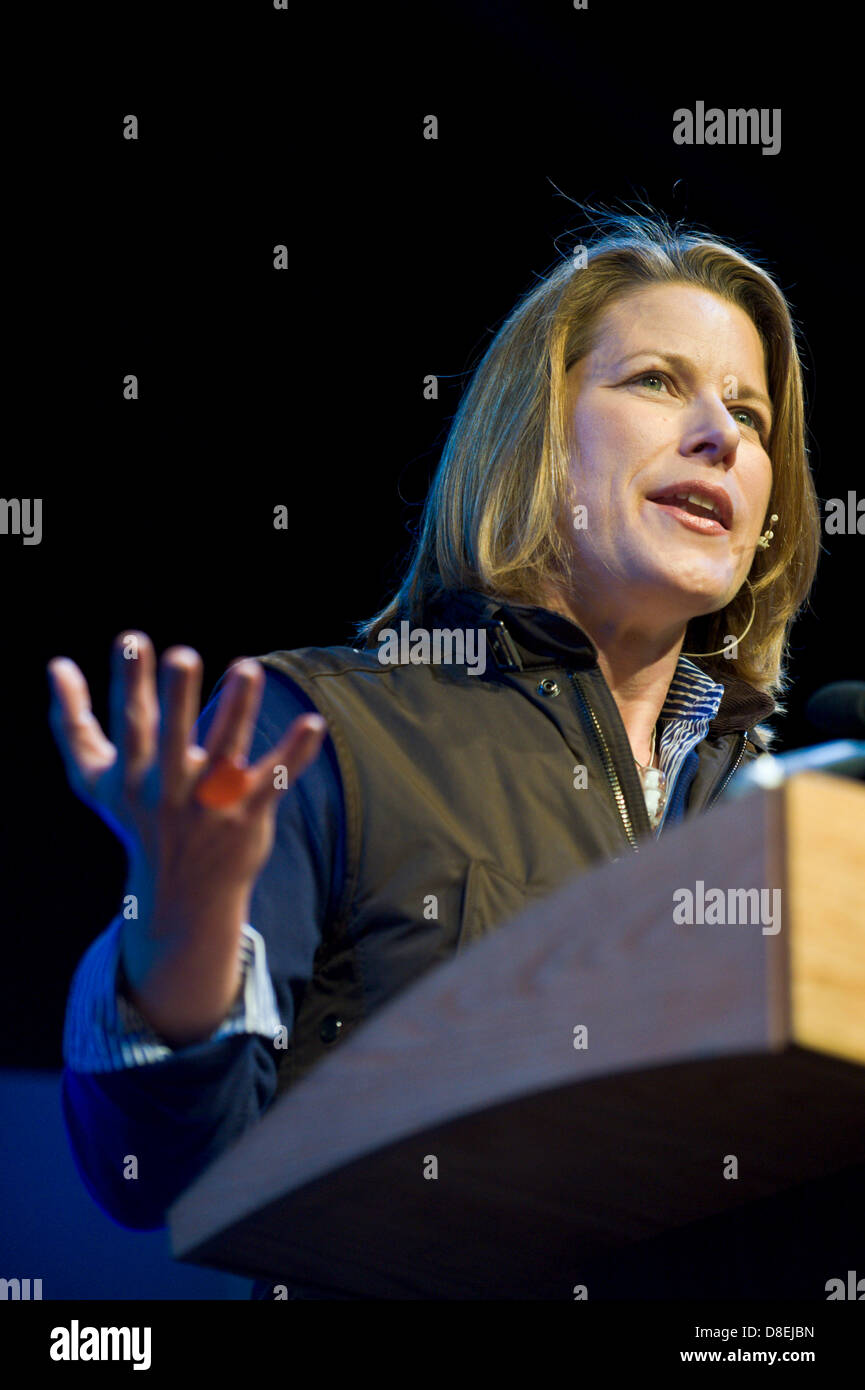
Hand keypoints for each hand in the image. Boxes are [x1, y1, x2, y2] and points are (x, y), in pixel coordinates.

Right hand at [48, 631, 326, 1042]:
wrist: (180, 898)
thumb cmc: (137, 821)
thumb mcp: (95, 780)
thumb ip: (73, 723)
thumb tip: (57, 665)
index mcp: (132, 775)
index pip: (131, 721)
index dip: (130, 679)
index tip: (131, 638)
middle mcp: (170, 789)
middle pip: (172, 738)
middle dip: (176, 698)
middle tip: (183, 655)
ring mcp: (212, 803)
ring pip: (227, 751)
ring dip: (238, 710)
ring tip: (248, 668)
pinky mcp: (249, 815)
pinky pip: (274, 780)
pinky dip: (294, 754)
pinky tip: (313, 723)